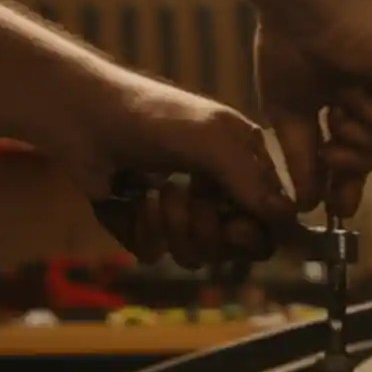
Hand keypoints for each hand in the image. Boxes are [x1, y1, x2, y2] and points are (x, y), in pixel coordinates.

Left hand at [46, 76, 294, 265]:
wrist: (82, 116)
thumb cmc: (151, 117)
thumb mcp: (210, 140)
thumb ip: (251, 180)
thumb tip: (289, 218)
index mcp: (245, 165)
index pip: (270, 222)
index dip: (253, 232)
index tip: (233, 225)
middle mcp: (219, 190)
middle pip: (234, 247)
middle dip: (205, 229)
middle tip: (182, 196)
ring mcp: (181, 210)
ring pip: (195, 255)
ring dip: (171, 229)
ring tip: (152, 194)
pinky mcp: (144, 223)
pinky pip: (155, 253)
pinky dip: (140, 230)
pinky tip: (128, 199)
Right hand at [256, 0, 371, 215]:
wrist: (304, 1)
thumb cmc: (289, 44)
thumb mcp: (291, 113)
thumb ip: (304, 159)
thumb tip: (307, 205)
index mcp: (356, 83)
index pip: (362, 139)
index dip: (349, 174)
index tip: (336, 208)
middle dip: (353, 162)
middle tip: (329, 159)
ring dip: (360, 136)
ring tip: (337, 111)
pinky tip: (354, 89)